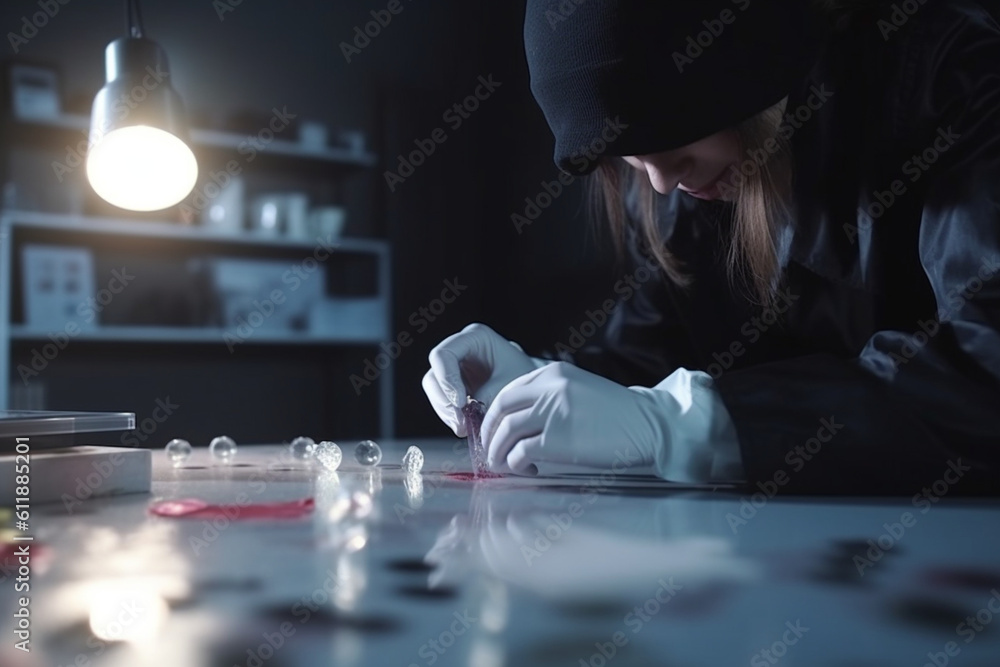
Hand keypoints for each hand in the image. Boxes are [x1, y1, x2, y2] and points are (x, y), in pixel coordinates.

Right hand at [422, 323, 543, 435]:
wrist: (538, 388)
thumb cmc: (527, 380)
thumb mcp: (508, 388)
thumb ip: (484, 399)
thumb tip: (462, 418)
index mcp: (475, 337)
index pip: (443, 355)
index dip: (446, 380)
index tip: (461, 403)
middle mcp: (462, 349)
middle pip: (435, 374)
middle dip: (444, 401)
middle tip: (460, 422)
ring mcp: (457, 367)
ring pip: (435, 390)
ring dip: (446, 412)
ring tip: (465, 428)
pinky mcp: (457, 384)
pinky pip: (443, 400)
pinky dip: (452, 415)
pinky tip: (466, 426)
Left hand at [481, 362, 665, 474]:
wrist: (649, 426)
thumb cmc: (618, 414)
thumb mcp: (580, 390)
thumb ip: (551, 396)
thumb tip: (518, 420)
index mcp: (554, 373)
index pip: (509, 391)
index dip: (493, 414)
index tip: (492, 430)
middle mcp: (550, 388)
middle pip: (500, 409)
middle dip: (488, 433)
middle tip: (489, 451)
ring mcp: (553, 412)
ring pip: (506, 431)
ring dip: (498, 452)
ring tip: (503, 465)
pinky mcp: (558, 439)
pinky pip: (521, 452)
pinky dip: (516, 464)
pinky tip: (528, 470)